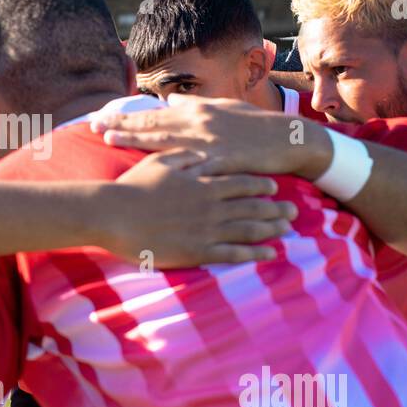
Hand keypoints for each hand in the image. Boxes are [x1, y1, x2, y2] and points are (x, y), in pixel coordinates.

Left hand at [92, 94, 329, 177]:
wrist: (288, 139)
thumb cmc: (254, 125)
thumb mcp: (224, 109)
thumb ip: (195, 106)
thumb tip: (170, 102)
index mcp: (197, 112)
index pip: (154, 114)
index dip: (127, 116)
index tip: (102, 116)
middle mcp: (198, 123)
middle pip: (152, 124)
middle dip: (120, 125)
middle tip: (93, 124)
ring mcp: (209, 142)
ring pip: (164, 141)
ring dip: (135, 140)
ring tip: (107, 140)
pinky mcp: (221, 162)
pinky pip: (192, 166)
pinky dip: (171, 167)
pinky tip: (151, 170)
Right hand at [110, 148, 297, 264]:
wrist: (113, 213)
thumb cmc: (134, 186)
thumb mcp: (162, 161)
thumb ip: (187, 157)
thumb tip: (204, 153)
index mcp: (204, 183)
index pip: (241, 182)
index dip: (260, 185)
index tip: (274, 187)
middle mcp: (211, 205)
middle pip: (252, 206)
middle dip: (275, 208)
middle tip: (294, 210)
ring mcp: (207, 229)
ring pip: (248, 228)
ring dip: (270, 228)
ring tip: (287, 230)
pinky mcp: (198, 251)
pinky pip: (233, 253)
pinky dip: (254, 253)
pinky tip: (269, 254)